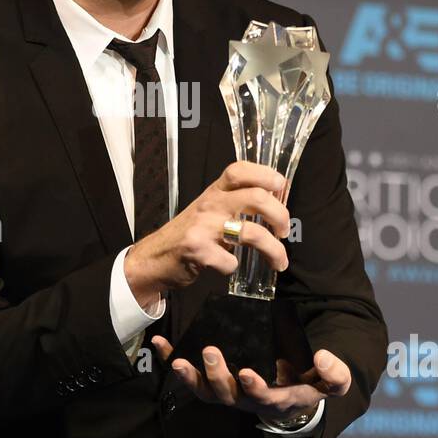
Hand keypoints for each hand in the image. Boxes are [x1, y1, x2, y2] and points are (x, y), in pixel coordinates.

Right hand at [124, 161, 291, 304]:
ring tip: (280, 261)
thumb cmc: (189, 233)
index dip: (264, 173)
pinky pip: (231, 262)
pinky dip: (233, 267)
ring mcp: (203, 227)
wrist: (153, 258)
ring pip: (252, 233)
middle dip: (280, 215)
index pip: (239, 170)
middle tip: (284, 230)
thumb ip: (235, 204)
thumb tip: (276, 203)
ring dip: (273, 250)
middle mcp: (210, 204)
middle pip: (256, 198)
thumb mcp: (209, 210)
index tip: (280, 185)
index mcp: (214, 191)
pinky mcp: (198, 251)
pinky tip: (226, 266)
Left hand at [150, 336, 350, 420]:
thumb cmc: (308, 385)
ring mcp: (226, 392)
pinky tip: (160, 346)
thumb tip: (325, 358)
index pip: (261, 398)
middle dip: (217, 376)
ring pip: (205, 391)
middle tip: (210, 353)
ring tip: (178, 360)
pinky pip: (190, 376)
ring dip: (190, 377)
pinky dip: (172, 361)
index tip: (248, 373)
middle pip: (227, 395)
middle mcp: (245, 399)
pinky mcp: (212, 383)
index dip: (254, 388)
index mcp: (274, 400)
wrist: (289, 396)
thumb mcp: (328, 384)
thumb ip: (335, 375)